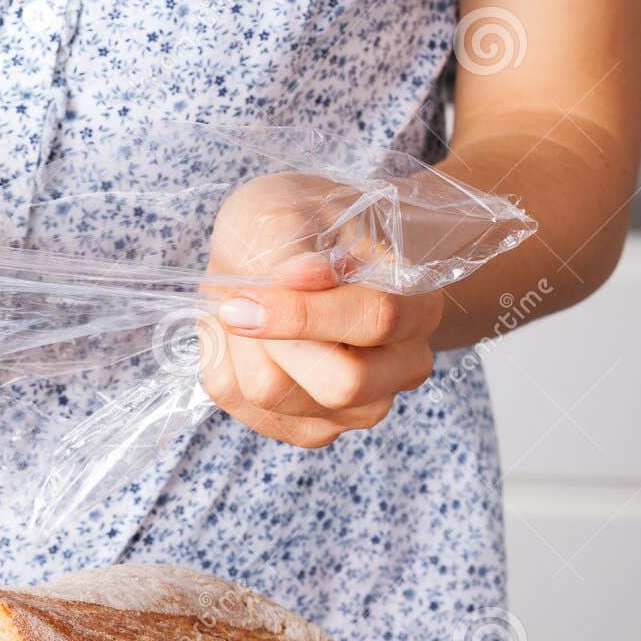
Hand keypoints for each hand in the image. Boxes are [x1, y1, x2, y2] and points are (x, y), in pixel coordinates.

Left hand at [200, 172, 439, 447]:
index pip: (375, 321)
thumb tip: (309, 274)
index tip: (246, 290)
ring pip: (275, 395)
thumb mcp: (286, 211)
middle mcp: (400, 368)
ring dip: (239, 346)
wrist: (277, 250)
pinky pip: (242, 407)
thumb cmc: (293, 225)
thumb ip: (296, 244)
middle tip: (242, 300)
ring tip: (244, 309)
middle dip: (272, 340)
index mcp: (416, 307)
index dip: (304, 313)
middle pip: (340, 385)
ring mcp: (358, 407)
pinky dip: (224, 365)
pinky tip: (241, 338)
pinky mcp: (309, 429)